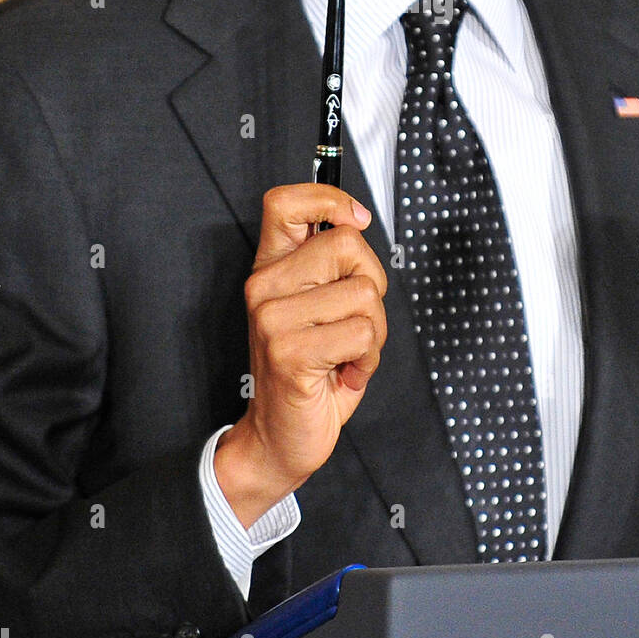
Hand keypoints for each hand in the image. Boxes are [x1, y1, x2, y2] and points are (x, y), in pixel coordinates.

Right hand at [214, 185, 386, 526]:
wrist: (280, 439)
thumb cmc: (310, 372)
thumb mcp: (318, 307)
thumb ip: (331, 266)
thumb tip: (356, 220)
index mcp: (271, 268)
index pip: (283, 203)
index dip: (327, 198)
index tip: (355, 219)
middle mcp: (264, 287)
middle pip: (348, 244)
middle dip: (373, 284)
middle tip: (357, 323)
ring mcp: (272, 318)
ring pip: (363, 292)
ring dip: (374, 331)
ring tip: (349, 354)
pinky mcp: (289, 351)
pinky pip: (361, 333)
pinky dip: (368, 359)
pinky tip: (344, 374)